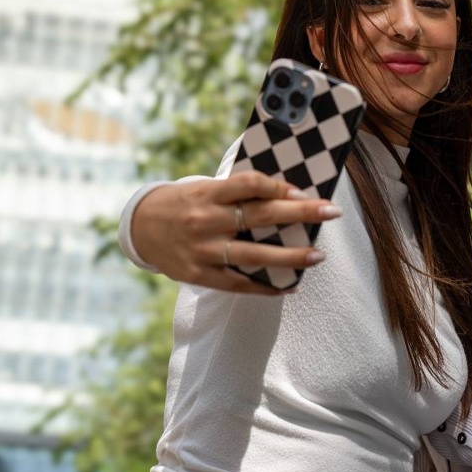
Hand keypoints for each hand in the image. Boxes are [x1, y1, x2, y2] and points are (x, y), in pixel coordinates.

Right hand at [129, 171, 340, 293]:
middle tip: (331, 212)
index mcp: (207, 193)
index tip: (303, 191)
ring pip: (254, 255)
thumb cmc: (184, 203)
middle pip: (260, 216)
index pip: (248, 184)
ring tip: (318, 256)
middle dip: (300, 213)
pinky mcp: (199, 275)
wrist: (140, 227)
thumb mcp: (204, 188)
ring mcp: (203, 250)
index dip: (278, 187)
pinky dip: (266, 287)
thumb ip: (237, 193)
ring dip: (290, 256)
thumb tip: (285, 196)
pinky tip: (290, 285)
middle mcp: (206, 221)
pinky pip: (238, 283)